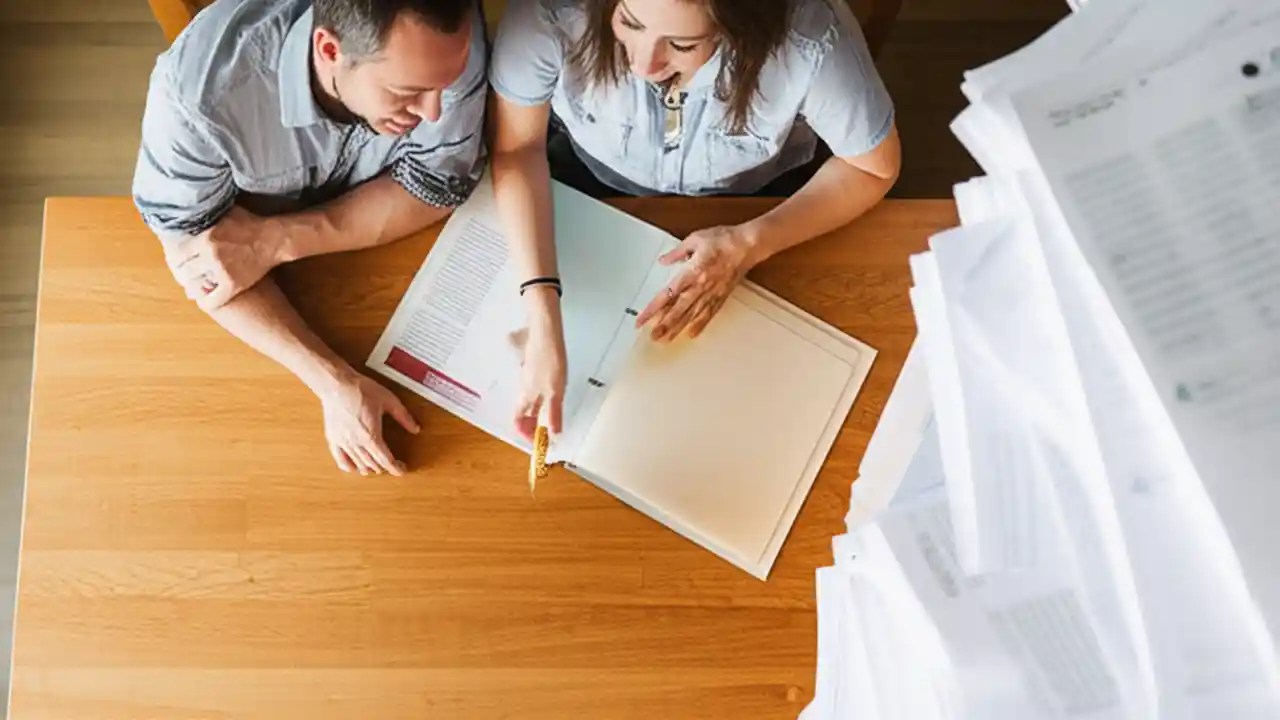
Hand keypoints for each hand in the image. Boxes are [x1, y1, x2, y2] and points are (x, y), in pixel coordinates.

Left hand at [165, 206, 282, 310]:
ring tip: (191, 285)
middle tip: (182, 273)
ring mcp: (221, 272)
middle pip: (183, 270)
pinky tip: (204, 298)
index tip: (174, 259)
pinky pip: (212, 300)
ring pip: (195, 285)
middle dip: (181, 272)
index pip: (176, 252)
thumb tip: (193, 210)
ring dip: (191, 286)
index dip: (173, 257)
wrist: (273, 240)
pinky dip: (206, 301)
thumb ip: (208, 215)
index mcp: (205, 238)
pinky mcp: (233, 286)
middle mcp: (210, 256)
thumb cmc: (251, 224)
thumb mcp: (226, 213)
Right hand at [320, 372, 420, 475]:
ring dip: (370, 468)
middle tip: (393, 465)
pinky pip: (340, 460)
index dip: (395, 468)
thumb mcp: (389, 401)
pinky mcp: (333, 439)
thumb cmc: (361, 391)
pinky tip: (354, 468)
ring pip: (358, 464)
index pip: (385, 460)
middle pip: (373, 464)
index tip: (401, 470)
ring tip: (377, 467)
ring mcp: (343, 443)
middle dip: (385, 467)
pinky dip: (349, 467)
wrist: (337, 385)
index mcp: (371, 436)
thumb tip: (416, 429)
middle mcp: (356, 443)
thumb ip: (404, 417)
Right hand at [512, 314, 566, 441]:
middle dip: (532, 425)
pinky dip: (541, 399)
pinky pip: (535, 389)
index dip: (525, 434)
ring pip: (529, 401)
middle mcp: (524, 388)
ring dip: (537, 412)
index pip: (518, 421)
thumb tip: (553, 433)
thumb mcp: (555, 391)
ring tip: (550, 417)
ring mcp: (529, 377)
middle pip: (524, 412)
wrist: (546, 332)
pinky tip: (552, 395)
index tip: (538, 442)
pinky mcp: (535, 367)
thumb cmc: (548, 359)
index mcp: (526, 396)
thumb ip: (553, 413)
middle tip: (546, 433)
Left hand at [635, 224, 757, 340]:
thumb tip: (663, 261)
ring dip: (678, 328)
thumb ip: (678, 253)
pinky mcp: (722, 296)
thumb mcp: (695, 239)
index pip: (667, 295)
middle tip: (652, 337)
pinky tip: (691, 334)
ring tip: (667, 340)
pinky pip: (709, 313)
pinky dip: (700, 325)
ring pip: (692, 315)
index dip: (653, 309)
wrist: (748, 245)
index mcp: (691, 272)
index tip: (642, 319)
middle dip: (664, 325)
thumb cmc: (724, 239)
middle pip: (678, 310)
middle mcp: (700, 286)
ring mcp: (712, 293)